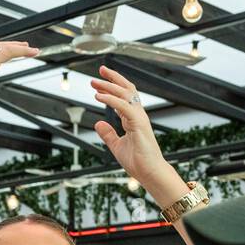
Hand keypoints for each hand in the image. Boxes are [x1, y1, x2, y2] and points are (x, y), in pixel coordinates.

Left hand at [91, 65, 169, 187]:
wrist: (149, 173)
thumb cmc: (138, 162)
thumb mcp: (117, 146)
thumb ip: (108, 134)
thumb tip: (98, 124)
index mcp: (133, 118)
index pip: (123, 96)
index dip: (112, 87)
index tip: (99, 81)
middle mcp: (138, 114)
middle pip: (126, 89)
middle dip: (112, 78)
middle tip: (100, 71)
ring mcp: (140, 118)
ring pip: (125, 94)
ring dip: (109, 86)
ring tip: (95, 82)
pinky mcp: (139, 123)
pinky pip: (124, 106)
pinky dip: (111, 99)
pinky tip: (99, 96)